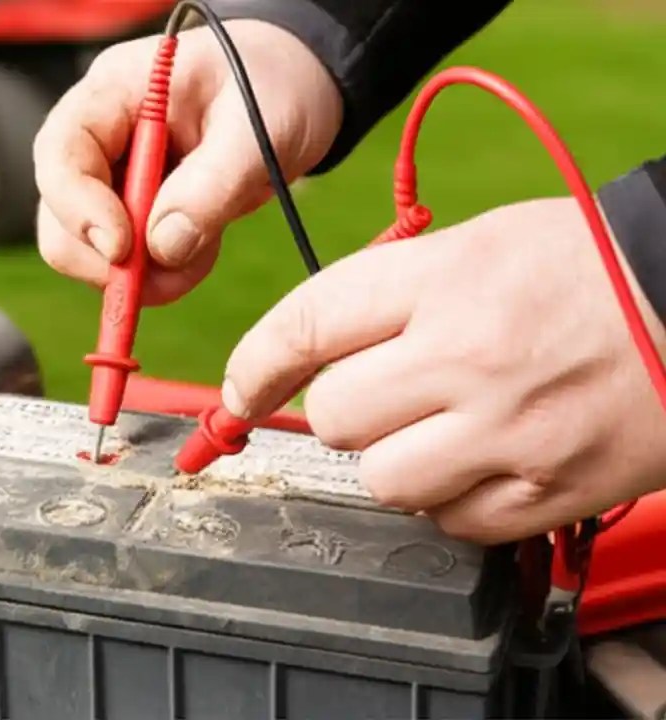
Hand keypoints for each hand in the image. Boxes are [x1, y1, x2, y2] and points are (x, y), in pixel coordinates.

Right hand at [32, 20, 341, 304]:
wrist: (292, 92)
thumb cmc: (274, 87)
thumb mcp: (257, 128)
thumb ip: (211, 184)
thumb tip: (164, 248)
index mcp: (112, 92)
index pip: (61, 153)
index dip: (79, 208)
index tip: (123, 249)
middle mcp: (97, 136)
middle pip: (58, 213)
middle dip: (108, 258)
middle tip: (168, 273)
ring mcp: (110, 178)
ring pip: (85, 249)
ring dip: (138, 274)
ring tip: (198, 257)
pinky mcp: (131, 213)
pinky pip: (122, 262)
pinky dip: (157, 275)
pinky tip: (199, 253)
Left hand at [222, 197, 665, 543]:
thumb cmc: (589, 266)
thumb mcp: (478, 245)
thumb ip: (389, 295)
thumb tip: (309, 348)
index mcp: (444, 279)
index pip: (307, 326)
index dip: (256, 365)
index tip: (241, 389)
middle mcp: (469, 357)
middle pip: (335, 417)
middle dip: (347, 410)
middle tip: (391, 393)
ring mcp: (510, 432)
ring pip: (384, 482)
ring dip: (396, 461)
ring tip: (445, 428)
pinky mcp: (546, 491)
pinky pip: (450, 522)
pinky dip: (451, 501)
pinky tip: (486, 459)